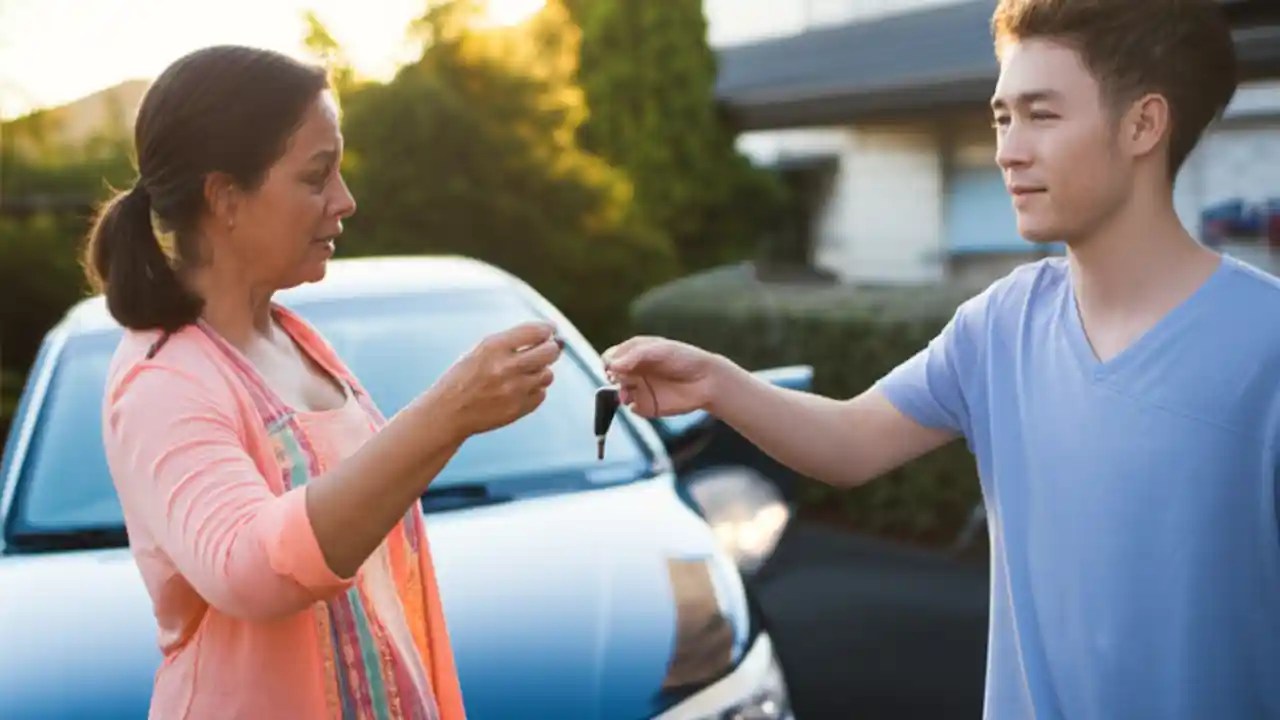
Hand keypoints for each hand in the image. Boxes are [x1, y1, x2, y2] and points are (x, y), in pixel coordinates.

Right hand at [431, 321, 561, 438]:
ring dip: (540, 372)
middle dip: (551, 349)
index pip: (536, 331)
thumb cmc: (466, 377)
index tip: (551, 330)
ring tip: (522, 374)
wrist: (448, 412)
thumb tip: (553, 336)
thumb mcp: (482, 351)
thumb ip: (514, 342)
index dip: (548, 329)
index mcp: (493, 347)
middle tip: (546, 350)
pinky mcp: (518, 408)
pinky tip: (517, 390)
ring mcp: (514, 390)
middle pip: (550, 352)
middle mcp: (506, 367)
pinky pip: (541, 394)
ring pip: (548, 375)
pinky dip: (534, 391)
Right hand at [602, 336, 724, 417]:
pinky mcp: (647, 406)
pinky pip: (632, 408)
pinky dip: (632, 406)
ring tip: (627, 393)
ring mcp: (640, 389)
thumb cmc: (685, 359)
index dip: (609, 361)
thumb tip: (612, 366)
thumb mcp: (659, 350)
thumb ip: (635, 356)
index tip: (613, 366)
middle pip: (611, 375)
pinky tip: (639, 402)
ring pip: (619, 392)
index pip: (611, 356)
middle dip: (612, 377)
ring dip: (619, 393)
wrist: (707, 381)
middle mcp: (635, 371)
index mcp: (635, 353)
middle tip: (619, 377)